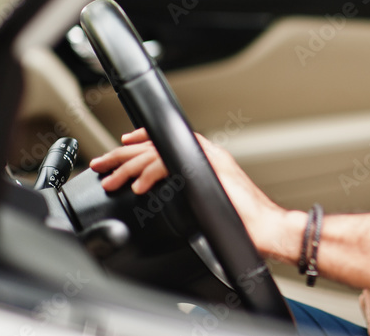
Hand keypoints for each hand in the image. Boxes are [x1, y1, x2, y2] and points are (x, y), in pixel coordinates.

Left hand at [89, 128, 283, 252]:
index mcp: (206, 161)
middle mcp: (206, 156)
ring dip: (129, 166)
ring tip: (112, 180)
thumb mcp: (209, 204)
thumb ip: (191, 194)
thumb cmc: (244, 223)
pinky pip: (171, 165)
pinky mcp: (207, 172)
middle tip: (102, 164)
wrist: (267, 228)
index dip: (141, 142)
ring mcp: (208, 162)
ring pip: (158, 153)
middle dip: (123, 154)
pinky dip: (151, 175)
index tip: (122, 145)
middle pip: (157, 145)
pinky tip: (139, 186)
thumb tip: (170, 201)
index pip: (167, 142)